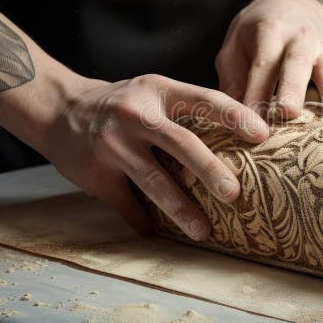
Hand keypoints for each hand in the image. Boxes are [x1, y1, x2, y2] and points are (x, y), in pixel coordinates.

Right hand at [42, 75, 269, 237]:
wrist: (59, 109)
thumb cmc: (123, 104)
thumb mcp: (153, 92)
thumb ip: (187, 109)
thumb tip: (243, 139)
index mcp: (158, 90)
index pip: (203, 99)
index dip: (235, 116)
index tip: (262, 134)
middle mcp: (135, 115)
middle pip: (181, 143)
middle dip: (210, 170)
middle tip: (235, 193)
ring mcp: (113, 144)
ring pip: (153, 181)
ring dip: (181, 210)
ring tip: (204, 230)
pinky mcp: (95, 173)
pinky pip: (127, 204)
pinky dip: (144, 221)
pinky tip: (157, 232)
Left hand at [216, 0, 322, 119]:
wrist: (294, 2)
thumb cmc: (257, 30)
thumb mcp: (234, 44)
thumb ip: (232, 77)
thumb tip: (231, 116)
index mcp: (270, 32)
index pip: (261, 64)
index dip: (254, 91)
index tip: (248, 120)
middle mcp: (300, 39)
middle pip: (296, 64)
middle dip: (292, 88)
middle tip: (288, 113)